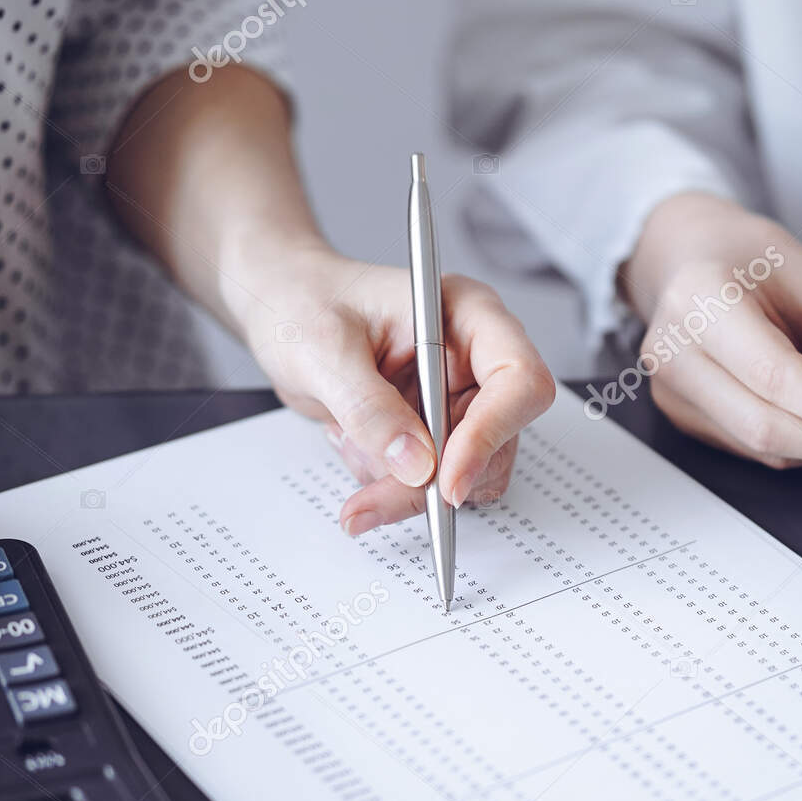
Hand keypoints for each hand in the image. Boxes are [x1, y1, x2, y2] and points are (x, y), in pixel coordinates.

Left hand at [232, 239, 555, 535]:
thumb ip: (370, 409)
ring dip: (405, 485)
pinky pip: (435, 482)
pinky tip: (354, 443)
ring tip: (348, 441)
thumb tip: (416, 466)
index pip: (518, 380)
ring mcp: (457, 397)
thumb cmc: (305, 301)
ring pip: (466, 473)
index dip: (492, 434)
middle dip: (434, 479)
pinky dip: (391, 484)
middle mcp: (474, 358)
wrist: (283, 310)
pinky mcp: (436, 430)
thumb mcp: (325, 350)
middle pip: (496, 441)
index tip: (447, 480)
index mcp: (467, 315)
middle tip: (372, 499)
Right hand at [619, 192, 801, 468]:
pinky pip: (749, 448)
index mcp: (703, 299)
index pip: (775, 376)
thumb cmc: (750, 261)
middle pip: (763, 424)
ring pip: (758, 446)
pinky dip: (797, 444)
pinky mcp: (680, 414)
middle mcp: (674, 350)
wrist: (689, 257)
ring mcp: (670, 389)